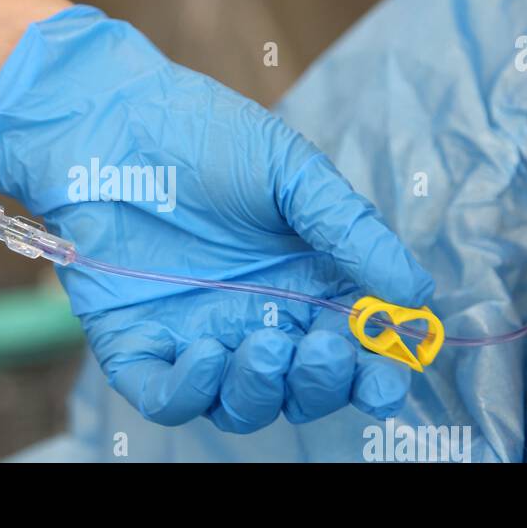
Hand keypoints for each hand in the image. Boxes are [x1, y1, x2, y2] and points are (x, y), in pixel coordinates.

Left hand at [0, 6, 434, 431]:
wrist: (111, 123)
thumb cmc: (204, 136)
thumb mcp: (291, 172)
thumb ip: (350, 231)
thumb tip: (415, 292)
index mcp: (304, 286)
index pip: (351, 351)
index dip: (374, 376)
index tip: (389, 378)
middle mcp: (256, 322)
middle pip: (302, 389)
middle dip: (322, 384)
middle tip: (325, 351)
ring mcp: (197, 338)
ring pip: (242, 405)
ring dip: (263, 390)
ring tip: (266, 345)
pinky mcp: (139, 346)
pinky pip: (168, 397)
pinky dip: (191, 393)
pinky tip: (208, 354)